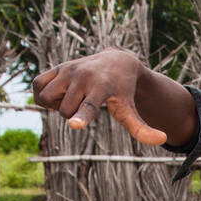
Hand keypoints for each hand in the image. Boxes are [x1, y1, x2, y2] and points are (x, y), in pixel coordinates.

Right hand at [32, 49, 167, 143]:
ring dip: (54, 105)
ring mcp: (68, 70)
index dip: (80, 117)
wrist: (117, 61)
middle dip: (69, 116)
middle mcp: (82, 77)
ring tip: (71, 98)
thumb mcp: (131, 109)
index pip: (88, 107)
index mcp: (100, 89)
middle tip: (84, 105)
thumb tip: (163, 139)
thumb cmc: (123, 91)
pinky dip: (41, 94)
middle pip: (64, 111)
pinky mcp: (57, 67)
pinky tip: (56, 94)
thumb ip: (143, 128)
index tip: (73, 125)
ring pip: (46, 98)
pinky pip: (37, 85)